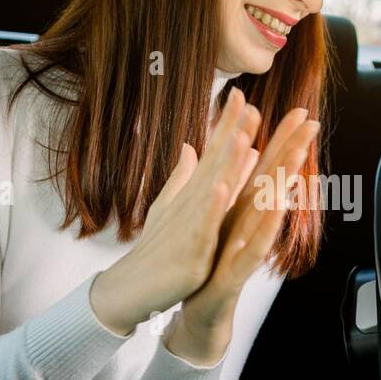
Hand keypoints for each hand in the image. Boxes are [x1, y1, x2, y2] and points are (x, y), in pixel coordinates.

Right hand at [89, 88, 262, 334]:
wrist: (134, 285)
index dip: (226, 123)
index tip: (239, 93)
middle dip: (233, 131)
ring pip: (212, 188)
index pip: (213, 151)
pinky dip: (211, 207)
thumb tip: (190, 146)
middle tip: (245, 98)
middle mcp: (193, 201)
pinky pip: (204, 225)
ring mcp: (192, 223)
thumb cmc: (158, 247)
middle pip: (215, 162)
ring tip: (239, 134)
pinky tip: (218, 187)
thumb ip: (184, 176)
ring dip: (225, 161)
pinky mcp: (192, 248)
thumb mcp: (172, 206)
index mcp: (195, 193)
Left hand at [169, 107, 320, 364]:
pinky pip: (254, 247)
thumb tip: (243, 157)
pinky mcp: (238, 271)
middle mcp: (251, 225)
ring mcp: (248, 247)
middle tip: (312, 122)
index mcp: (242, 211)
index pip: (265, 169)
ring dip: (284, 183)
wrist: (200, 310)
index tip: (298, 111)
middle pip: (275, 183)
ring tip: (297, 155)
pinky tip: (275, 208)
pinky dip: (264, 228)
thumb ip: (230, 189)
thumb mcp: (218, 222)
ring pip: (270, 211)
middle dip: (293, 151)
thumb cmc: (211, 266)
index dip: (281, 140)